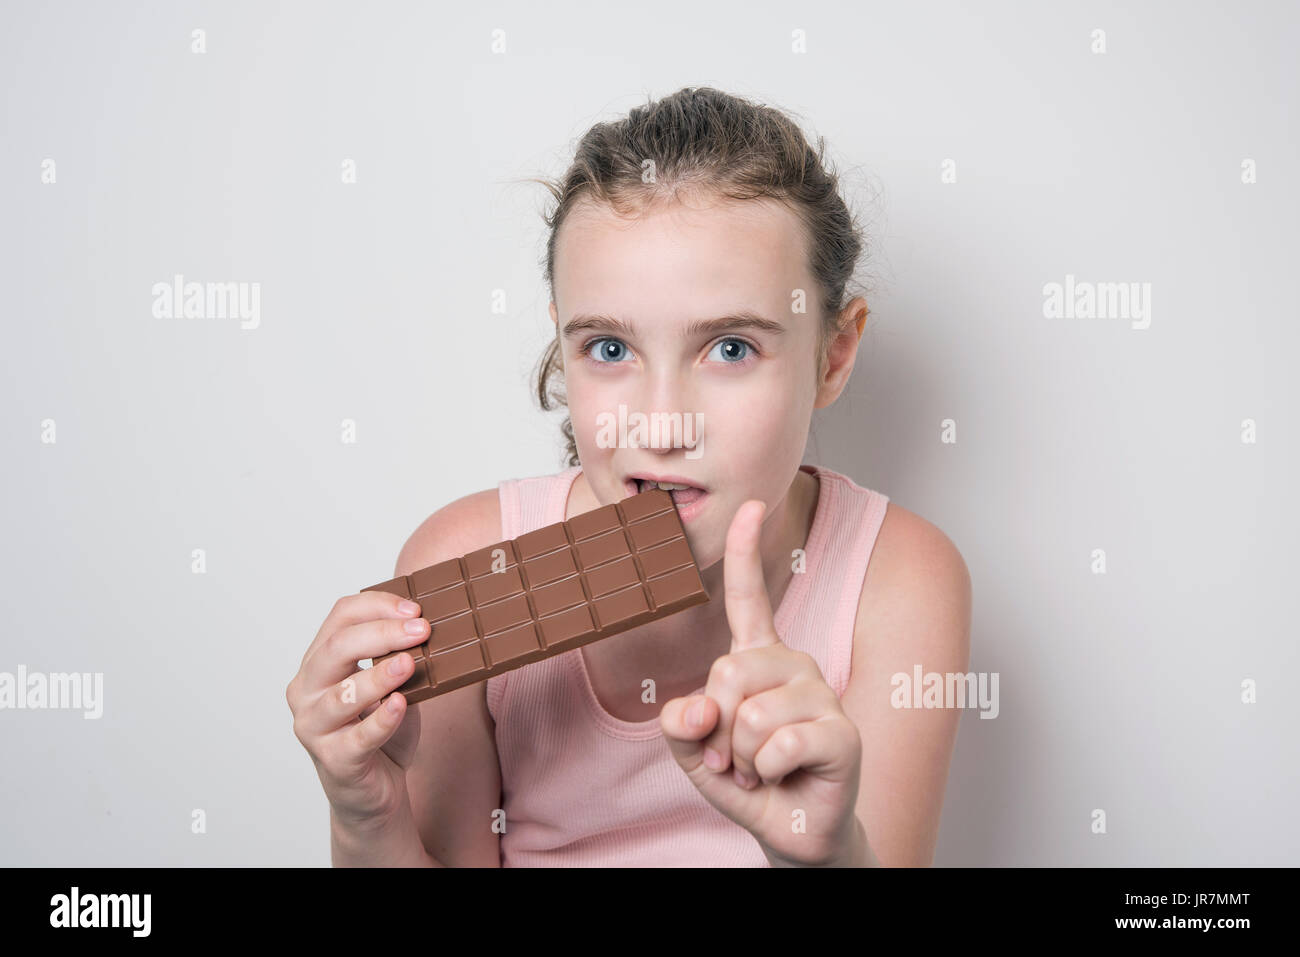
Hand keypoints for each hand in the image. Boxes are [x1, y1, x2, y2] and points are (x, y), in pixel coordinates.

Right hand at [286, 590, 430, 826]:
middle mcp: (307, 691)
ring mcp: (315, 728)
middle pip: (336, 649)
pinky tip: (400, 705)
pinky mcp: (334, 761)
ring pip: (342, 695)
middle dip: (381, 634)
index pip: (339, 618)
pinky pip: (358, 737)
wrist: (374, 792)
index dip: (376, 606)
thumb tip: (430, 628)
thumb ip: (400, 658)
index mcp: (318, 663)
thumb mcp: (392, 687)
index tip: (415, 608)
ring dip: (379, 675)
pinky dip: (381, 719)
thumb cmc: (381, 733)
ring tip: (410, 663)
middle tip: (421, 630)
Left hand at [661, 499, 865, 865]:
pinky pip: (777, 744)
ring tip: (759, 770)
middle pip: (729, 671)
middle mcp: (793, 665)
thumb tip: (692, 709)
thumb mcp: (696, 753)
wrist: (793, 831)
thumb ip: (681, 726)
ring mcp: (821, 696)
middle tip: (732, 758)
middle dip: (716, 728)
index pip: (751, 598)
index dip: (748, 552)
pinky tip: (785, 776)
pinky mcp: (841, 733)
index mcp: (759, 659)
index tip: (751, 507)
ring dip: (742, 758)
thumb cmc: (748, 781)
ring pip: (750, 715)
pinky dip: (766, 773)